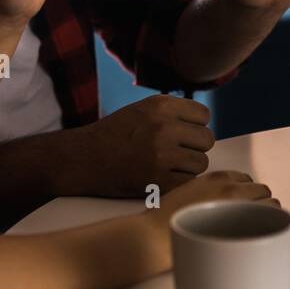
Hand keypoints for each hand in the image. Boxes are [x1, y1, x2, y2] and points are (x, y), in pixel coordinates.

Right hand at [61, 95, 217, 197]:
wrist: (82, 159)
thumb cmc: (113, 135)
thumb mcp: (141, 110)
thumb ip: (172, 113)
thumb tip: (205, 125)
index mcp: (160, 106)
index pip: (204, 115)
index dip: (195, 126)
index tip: (183, 134)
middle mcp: (163, 127)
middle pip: (206, 139)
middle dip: (194, 147)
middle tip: (175, 153)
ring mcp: (161, 154)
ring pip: (200, 162)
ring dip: (188, 167)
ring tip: (166, 166)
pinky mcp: (157, 180)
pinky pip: (188, 182)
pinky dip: (179, 183)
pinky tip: (162, 178)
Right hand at [149, 169, 276, 226]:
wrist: (154, 236)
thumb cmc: (164, 220)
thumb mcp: (186, 193)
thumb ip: (206, 195)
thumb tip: (218, 207)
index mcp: (216, 178)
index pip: (247, 180)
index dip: (248, 194)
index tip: (243, 208)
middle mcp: (231, 187)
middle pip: (263, 191)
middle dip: (261, 205)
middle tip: (253, 223)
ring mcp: (239, 205)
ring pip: (273, 204)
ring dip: (270, 216)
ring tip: (259, 233)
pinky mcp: (243, 224)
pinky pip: (272, 221)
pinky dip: (272, 228)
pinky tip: (263, 239)